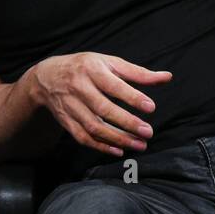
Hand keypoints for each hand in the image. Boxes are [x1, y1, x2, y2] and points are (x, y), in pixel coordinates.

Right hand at [26, 53, 170, 156]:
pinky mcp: (65, 121)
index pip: (114, 86)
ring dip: (117, 138)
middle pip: (103, 109)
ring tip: (139, 144)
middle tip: (148, 132)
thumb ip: (138, 73)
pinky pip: (83, 137)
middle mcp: (79, 88)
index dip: (132, 97)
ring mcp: (70, 106)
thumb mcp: (110, 63)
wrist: (47, 76)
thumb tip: (167, 77)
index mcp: (92, 70)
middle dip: (127, 123)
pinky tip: (119, 150)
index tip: (151, 107)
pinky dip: (100, 146)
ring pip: (93, 127)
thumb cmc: (86, 67)